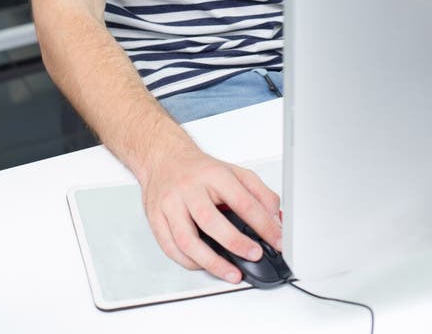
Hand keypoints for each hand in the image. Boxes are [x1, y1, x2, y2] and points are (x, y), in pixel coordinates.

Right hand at [141, 137, 281, 282]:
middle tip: (254, 255)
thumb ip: (259, 193)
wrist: (165, 158)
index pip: (242, 201)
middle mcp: (190, 188)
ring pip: (187, 239)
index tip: (276, 240)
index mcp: (214, 175)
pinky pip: (170, 247)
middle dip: (236, 243)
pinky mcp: (156, 218)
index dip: (263, 224)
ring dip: (211, 261)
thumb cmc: (200, 170)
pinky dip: (189, 262)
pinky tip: (204, 265)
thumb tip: (275, 217)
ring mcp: (170, 204)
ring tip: (231, 273)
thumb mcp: (234, 172)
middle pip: (211, 220)